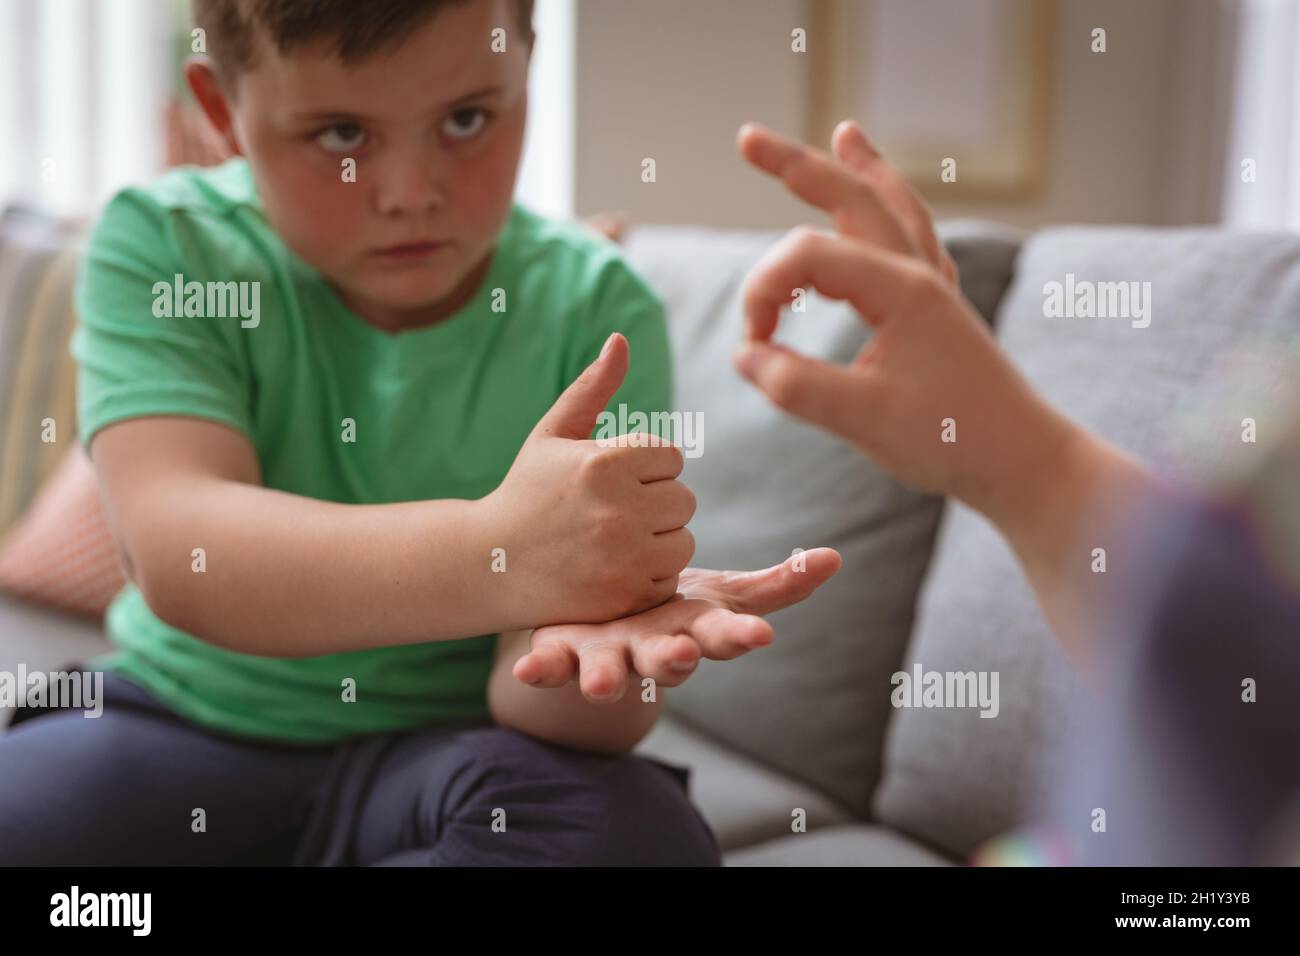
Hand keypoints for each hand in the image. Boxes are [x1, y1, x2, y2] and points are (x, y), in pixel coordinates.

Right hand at [483, 333, 695, 626]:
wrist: (490, 566)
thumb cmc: (525, 493)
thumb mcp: (552, 435)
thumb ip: (592, 388)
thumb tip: (621, 339)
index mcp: (603, 463)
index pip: (671, 457)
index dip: (645, 469)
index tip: (612, 483)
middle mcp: (617, 509)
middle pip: (684, 500)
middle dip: (655, 505)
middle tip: (613, 515)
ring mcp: (622, 557)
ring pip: (683, 541)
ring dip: (658, 542)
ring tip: (615, 542)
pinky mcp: (624, 596)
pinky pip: (668, 579)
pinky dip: (648, 577)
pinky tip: (612, 570)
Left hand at [513, 547, 842, 702]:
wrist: (604, 626)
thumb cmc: (670, 611)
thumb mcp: (721, 597)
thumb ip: (776, 586)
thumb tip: (836, 557)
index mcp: (691, 631)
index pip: (720, 636)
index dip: (736, 639)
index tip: (758, 640)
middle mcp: (650, 649)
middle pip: (665, 660)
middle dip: (672, 662)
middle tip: (678, 656)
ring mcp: (607, 654)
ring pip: (610, 669)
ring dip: (607, 677)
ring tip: (603, 682)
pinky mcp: (563, 653)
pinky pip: (551, 665)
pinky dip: (542, 669)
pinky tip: (530, 668)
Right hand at [731, 120, 1071, 516]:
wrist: (1024, 463)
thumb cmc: (950, 440)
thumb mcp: (862, 420)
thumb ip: (795, 385)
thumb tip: (745, 354)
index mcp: (899, 289)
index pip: (805, 256)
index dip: (761, 292)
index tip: (752, 348)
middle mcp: (917, 274)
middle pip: (852, 197)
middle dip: (797, 165)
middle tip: (746, 139)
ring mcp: (935, 289)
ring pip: (894, 208)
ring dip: (863, 170)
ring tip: (847, 133)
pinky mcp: (942, 311)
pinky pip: (919, 238)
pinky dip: (899, 210)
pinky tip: (893, 208)